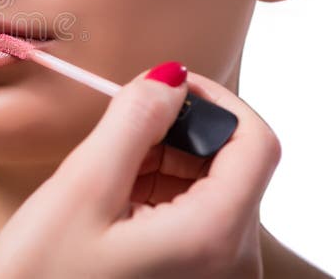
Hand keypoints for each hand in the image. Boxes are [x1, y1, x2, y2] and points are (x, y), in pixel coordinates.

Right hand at [0, 63, 281, 278]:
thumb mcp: (79, 192)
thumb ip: (130, 125)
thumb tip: (168, 77)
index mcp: (211, 238)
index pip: (256, 144)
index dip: (216, 99)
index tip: (166, 83)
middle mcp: (229, 261)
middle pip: (233, 162)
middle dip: (178, 130)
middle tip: (120, 126)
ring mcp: (213, 271)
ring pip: (210, 183)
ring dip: (164, 157)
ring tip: (109, 170)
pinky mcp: (193, 272)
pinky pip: (193, 210)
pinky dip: (158, 186)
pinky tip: (116, 196)